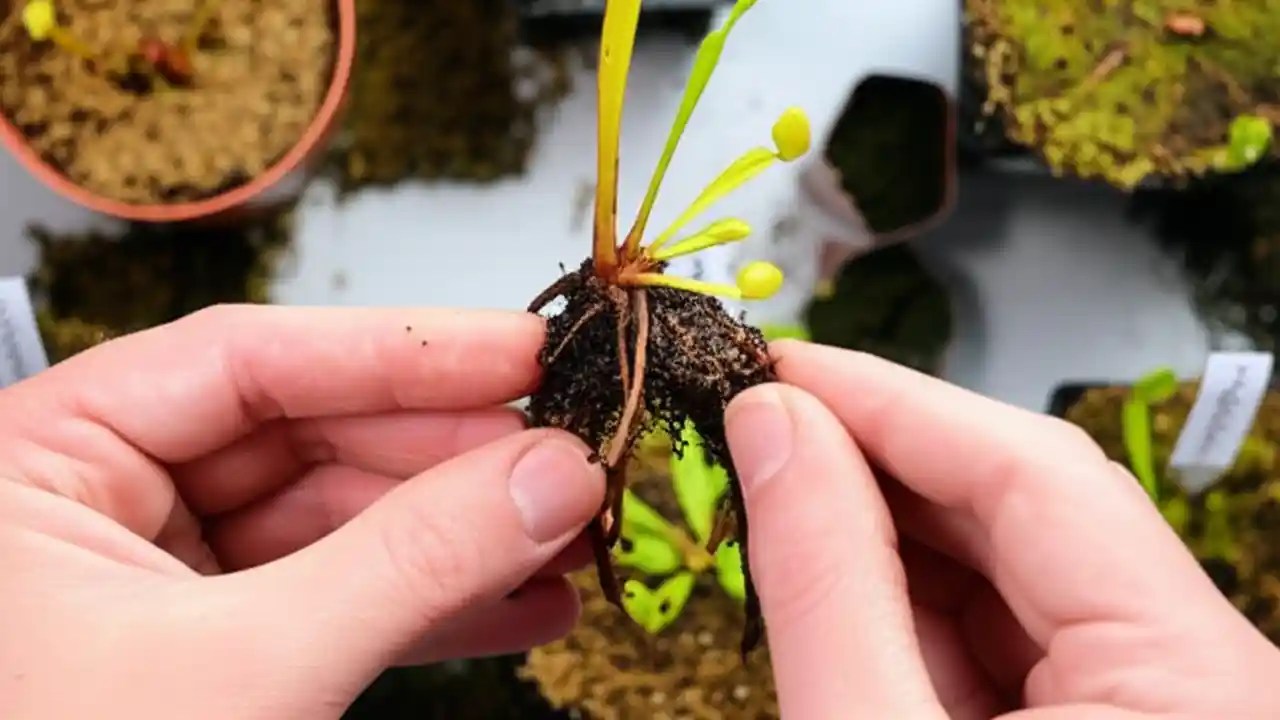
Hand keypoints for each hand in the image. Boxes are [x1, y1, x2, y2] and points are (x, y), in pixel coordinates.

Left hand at [0, 305, 603, 718]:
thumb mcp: (248, 670)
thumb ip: (409, 562)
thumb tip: (551, 477)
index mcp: (43, 461)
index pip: (247, 361)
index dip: (400, 350)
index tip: (522, 351)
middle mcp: (101, 501)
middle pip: (312, 435)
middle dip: (452, 458)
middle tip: (566, 456)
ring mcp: (165, 576)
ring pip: (342, 521)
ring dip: (463, 535)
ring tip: (570, 535)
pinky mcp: (220, 644)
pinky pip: (341, 597)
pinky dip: (434, 606)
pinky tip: (526, 606)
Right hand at [726, 341, 1279, 718]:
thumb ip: (825, 580)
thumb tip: (771, 423)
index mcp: (1191, 681)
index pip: (1037, 472)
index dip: (892, 400)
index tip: (781, 366)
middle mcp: (1200, 681)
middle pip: (1027, 512)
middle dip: (878, 464)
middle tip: (761, 427)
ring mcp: (1154, 704)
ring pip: (1008, 571)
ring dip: (884, 535)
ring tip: (779, 502)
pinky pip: (1003, 635)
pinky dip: (907, 608)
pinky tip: (832, 585)